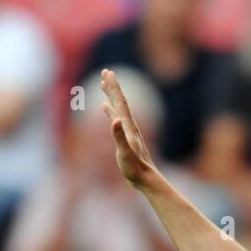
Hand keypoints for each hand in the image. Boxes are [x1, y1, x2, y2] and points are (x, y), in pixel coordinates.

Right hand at [101, 68, 155, 189]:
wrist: (146, 179)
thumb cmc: (134, 168)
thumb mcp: (125, 152)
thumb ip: (119, 136)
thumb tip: (115, 120)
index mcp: (128, 127)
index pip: (120, 102)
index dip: (113, 87)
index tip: (107, 72)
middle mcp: (129, 126)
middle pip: (120, 101)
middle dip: (113, 86)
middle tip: (106, 71)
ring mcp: (127, 132)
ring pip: (118, 109)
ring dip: (111, 96)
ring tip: (104, 85)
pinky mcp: (125, 139)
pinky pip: (116, 119)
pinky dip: (111, 111)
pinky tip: (106, 108)